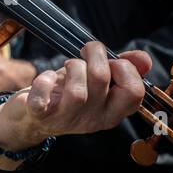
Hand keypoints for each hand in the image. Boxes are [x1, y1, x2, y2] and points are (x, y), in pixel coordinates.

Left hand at [0, 42, 148, 148]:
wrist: (29, 119)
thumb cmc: (64, 94)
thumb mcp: (94, 82)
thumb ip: (119, 69)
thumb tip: (143, 58)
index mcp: (112, 112)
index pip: (134, 93)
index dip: (125, 68)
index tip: (110, 60)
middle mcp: (94, 119)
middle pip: (102, 81)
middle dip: (95, 56)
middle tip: (85, 53)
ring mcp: (67, 119)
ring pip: (77, 91)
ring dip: (72, 67)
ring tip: (68, 65)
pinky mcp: (40, 116)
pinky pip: (42, 97)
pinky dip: (43, 81)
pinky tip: (46, 78)